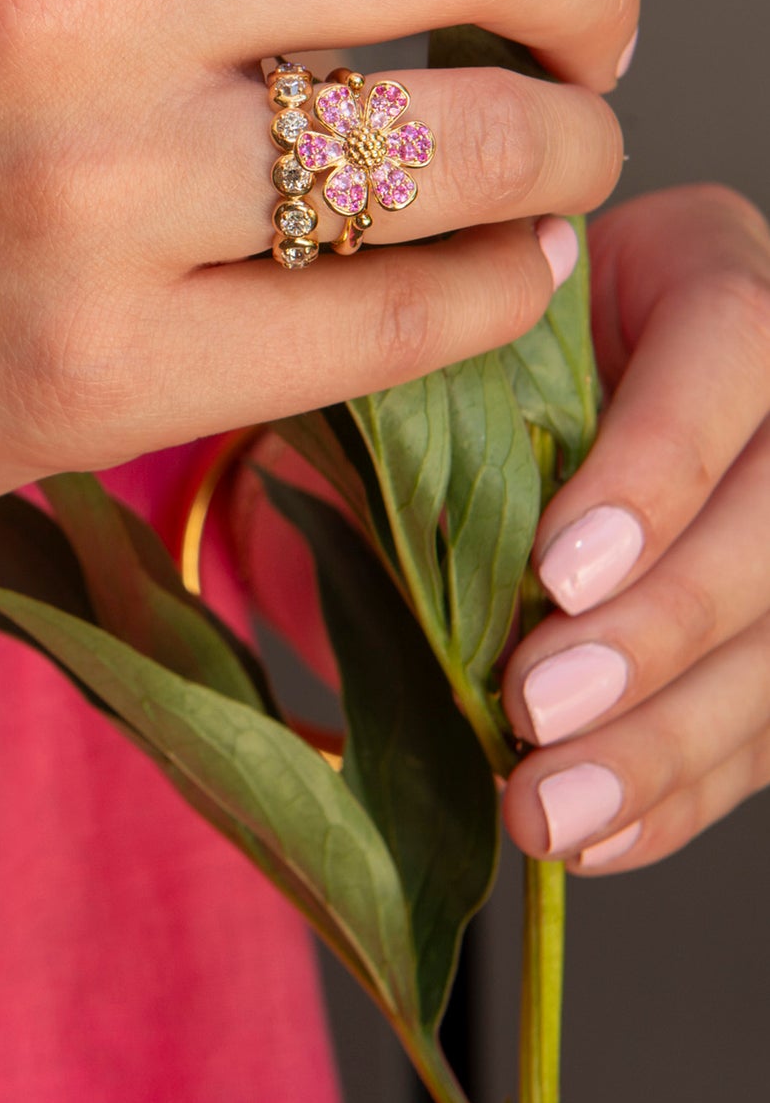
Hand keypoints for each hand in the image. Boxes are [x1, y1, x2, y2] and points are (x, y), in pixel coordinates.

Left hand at [503, 186, 769, 870]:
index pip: (732, 347)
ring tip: (552, 809)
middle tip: (538, 708)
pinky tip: (603, 832)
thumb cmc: (472, 343)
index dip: (658, 469)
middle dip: (659, 630)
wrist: (520, 380)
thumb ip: (437, 393)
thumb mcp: (452, 337)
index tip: (558, 570)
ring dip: (671, 739)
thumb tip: (369, 509)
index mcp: (706, 270)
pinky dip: (682, 786)